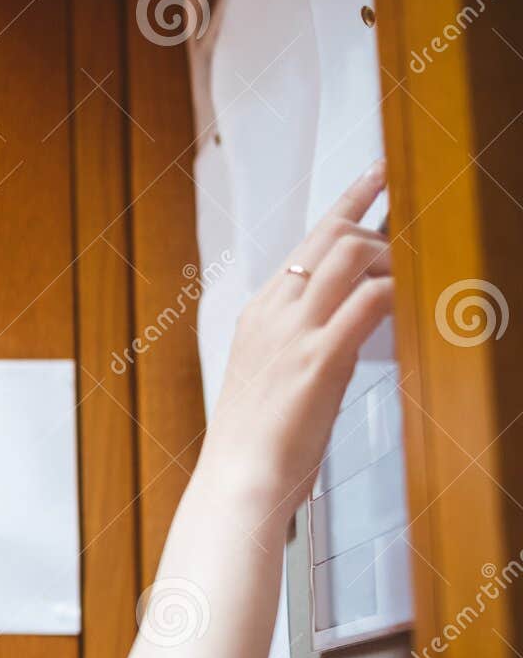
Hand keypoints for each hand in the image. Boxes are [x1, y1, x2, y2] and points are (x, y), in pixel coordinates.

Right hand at [196, 159, 394, 533]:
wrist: (238, 480)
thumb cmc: (254, 443)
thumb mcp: (269, 378)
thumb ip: (299, 345)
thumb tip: (343, 330)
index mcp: (259, 315)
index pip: (305, 243)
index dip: (345, 205)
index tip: (374, 177)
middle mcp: (273, 313)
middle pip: (330, 236)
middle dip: (376, 216)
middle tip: (409, 208)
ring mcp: (295, 333)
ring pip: (350, 255)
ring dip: (392, 254)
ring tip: (417, 269)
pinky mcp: (319, 360)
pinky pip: (370, 302)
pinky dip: (399, 289)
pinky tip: (417, 295)